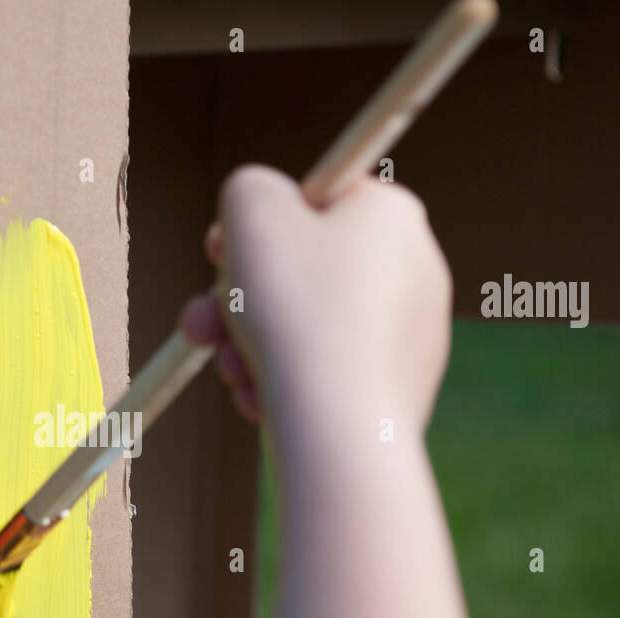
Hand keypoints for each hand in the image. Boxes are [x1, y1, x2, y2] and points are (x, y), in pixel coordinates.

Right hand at [180, 165, 451, 434]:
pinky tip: (261, 399)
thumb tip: (256, 205)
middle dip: (242, 300)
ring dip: (253, 345)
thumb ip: (250, 189)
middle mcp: (418, 268)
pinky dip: (287, 382)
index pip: (317, 199)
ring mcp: (414, 334)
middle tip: (202, 324)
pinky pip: (329, 374)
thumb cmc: (297, 310)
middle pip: (307, 270)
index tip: (218, 253)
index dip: (259, 224)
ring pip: (311, 328)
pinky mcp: (403, 390)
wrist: (340, 426)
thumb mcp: (251, 211)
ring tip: (231, 371)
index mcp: (392, 214)